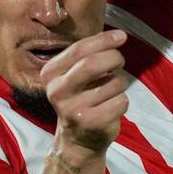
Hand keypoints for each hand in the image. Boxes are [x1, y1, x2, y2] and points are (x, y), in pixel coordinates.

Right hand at [41, 30, 130, 155]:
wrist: (78, 138)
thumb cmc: (82, 96)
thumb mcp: (77, 73)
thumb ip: (92, 53)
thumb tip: (119, 35)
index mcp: (50, 74)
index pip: (78, 50)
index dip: (103, 40)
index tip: (121, 36)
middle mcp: (57, 92)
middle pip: (92, 64)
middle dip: (114, 58)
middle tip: (119, 61)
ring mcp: (73, 109)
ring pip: (114, 83)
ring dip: (119, 84)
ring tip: (109, 92)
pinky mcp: (92, 123)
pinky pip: (121, 101)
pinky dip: (122, 101)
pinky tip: (110, 108)